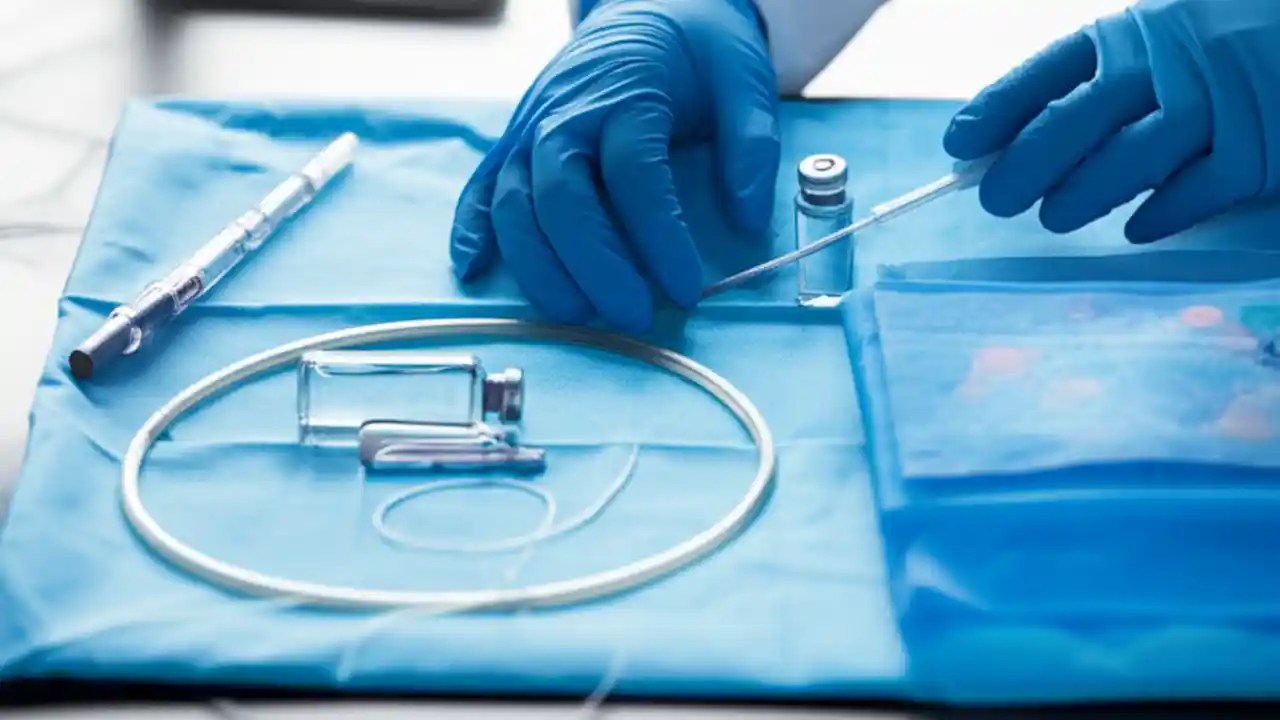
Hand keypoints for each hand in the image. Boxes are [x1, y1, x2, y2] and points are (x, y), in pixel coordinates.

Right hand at [449, 0, 779, 331]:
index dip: (660, 237)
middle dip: (594, 264)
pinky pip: (481, 187)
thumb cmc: (694, 49)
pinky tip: (473, 270)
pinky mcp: (512, 144)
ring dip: (538, 265)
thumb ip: (751, 144)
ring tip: (575, 314)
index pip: (635, 173)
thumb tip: (747, 219)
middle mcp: (565, 113)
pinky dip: (471, 229)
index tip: (686, 288)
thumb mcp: (743, 77)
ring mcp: (530, 129)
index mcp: (626, 94)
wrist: (643, 10)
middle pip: (562, 196)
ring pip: (515, 203)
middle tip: (632, 315)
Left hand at [944, 0, 1279, 243]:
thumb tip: (997, 150)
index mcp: (1135, 32)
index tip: (959, 143)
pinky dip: (1167, 209)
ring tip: (1054, 217)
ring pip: (1140, 151)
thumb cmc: (1214, 54)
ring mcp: (1222, 100)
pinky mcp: (1263, 145)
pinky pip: (1208, 184)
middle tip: (996, 199)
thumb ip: (1087, 92)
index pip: (1053, 69)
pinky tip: (1136, 228)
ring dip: (1088, 189)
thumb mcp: (1150, 50)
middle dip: (1031, 159)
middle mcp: (1174, 59)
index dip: (1000, 107)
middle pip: (1086, 112)